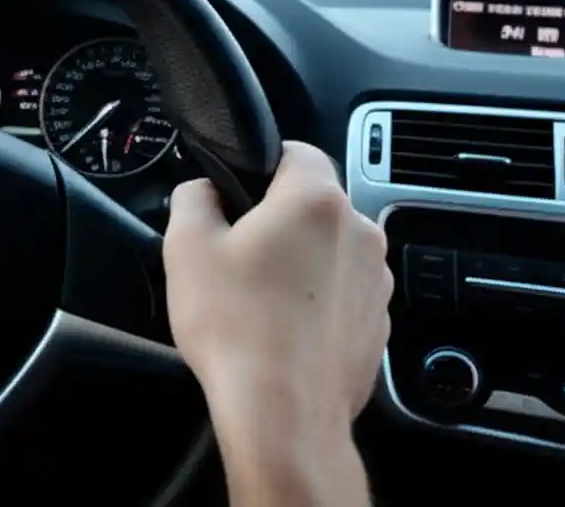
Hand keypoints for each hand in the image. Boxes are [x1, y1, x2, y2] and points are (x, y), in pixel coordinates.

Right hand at [164, 142, 391, 436]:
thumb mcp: (185, 247)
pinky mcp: (378, 323)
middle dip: (276, 219)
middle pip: (313, 203)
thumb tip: (203, 190)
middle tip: (234, 254)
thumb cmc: (236, 328)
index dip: (259, 165)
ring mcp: (376, 281)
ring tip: (256, 298)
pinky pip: (341, 293)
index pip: (296, 150)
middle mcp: (359, 233)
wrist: (282, 414)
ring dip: (299, 261)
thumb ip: (192, 198)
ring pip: (329, 250)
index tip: (235, 196)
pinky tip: (280, 328)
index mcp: (316, 200)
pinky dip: (315, 302)